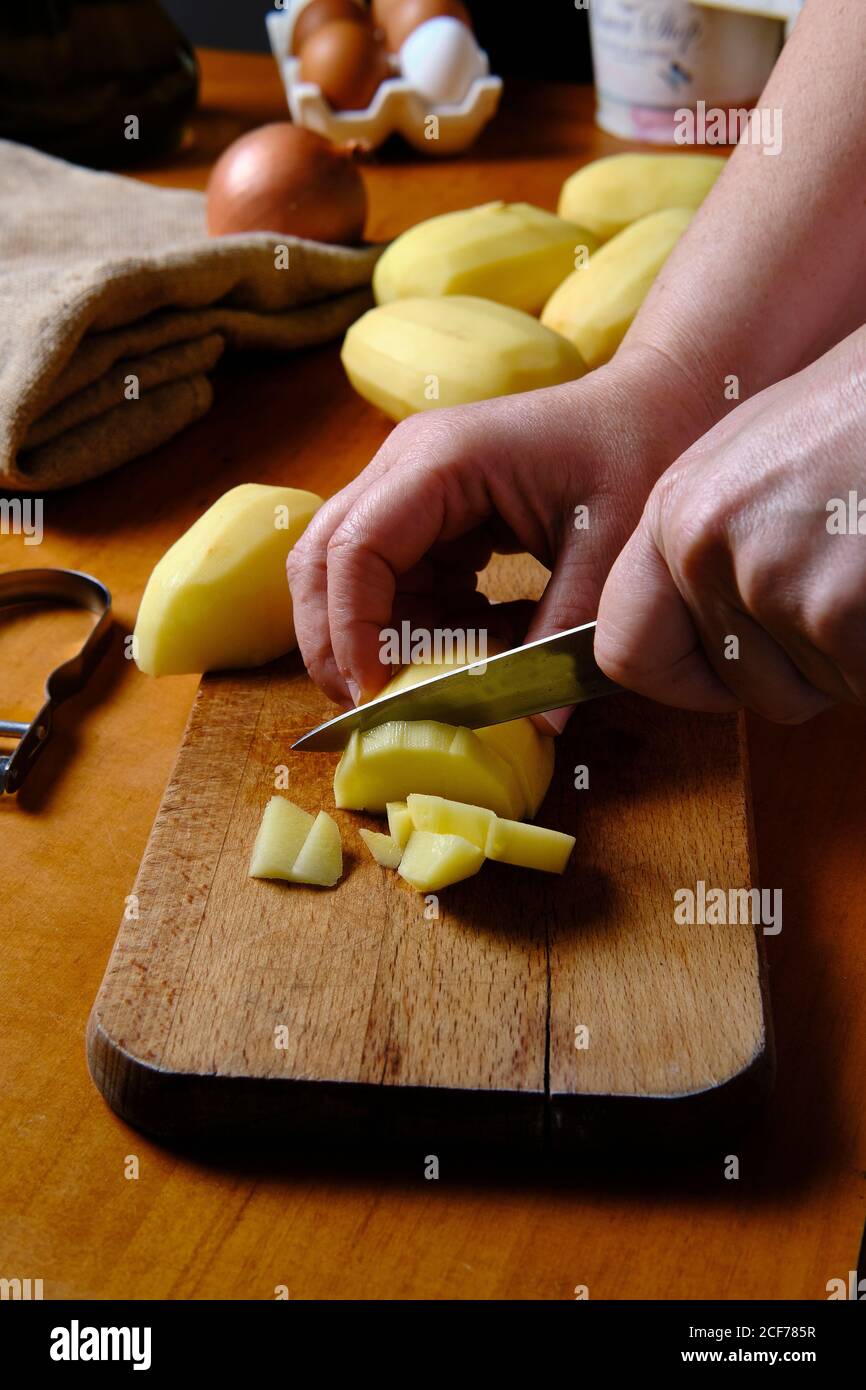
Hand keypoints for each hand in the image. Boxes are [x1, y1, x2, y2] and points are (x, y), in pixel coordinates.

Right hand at [287, 347, 711, 725]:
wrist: (651, 406)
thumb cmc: (633, 454)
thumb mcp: (609, 546)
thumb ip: (568, 629)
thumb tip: (540, 725)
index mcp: (440, 461)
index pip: (356, 549)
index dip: (353, 629)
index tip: (377, 695)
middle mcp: (404, 467)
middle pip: (322, 558)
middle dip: (335, 640)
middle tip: (370, 708)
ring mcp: (408, 486)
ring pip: (346, 574)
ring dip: (377, 636)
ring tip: (435, 679)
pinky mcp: (427, 513)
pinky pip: (392, 578)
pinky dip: (415, 624)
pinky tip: (472, 641)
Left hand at [596, 327, 865, 721]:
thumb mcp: (760, 463)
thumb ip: (714, 549)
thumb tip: (693, 640)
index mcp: (676, 513)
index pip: (627, 653)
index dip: (688, 679)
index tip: (730, 674)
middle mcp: (707, 549)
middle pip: (744, 687)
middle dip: (806, 665)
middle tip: (854, 579)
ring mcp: (778, 583)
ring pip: (818, 690)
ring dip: (859, 655)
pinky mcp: (843, 616)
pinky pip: (865, 684)